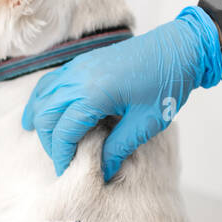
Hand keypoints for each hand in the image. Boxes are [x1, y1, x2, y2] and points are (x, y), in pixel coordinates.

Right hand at [22, 5, 221, 180]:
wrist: (179, 48)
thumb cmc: (166, 85)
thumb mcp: (145, 124)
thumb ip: (118, 149)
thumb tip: (102, 172)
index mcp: (94, 94)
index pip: (62, 132)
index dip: (61, 156)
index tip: (67, 172)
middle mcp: (79, 78)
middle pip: (45, 115)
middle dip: (50, 142)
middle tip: (64, 160)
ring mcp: (78, 67)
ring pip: (43, 97)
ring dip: (42, 121)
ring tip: (49, 142)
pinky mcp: (82, 63)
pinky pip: (51, 83)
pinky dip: (43, 101)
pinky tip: (43, 114)